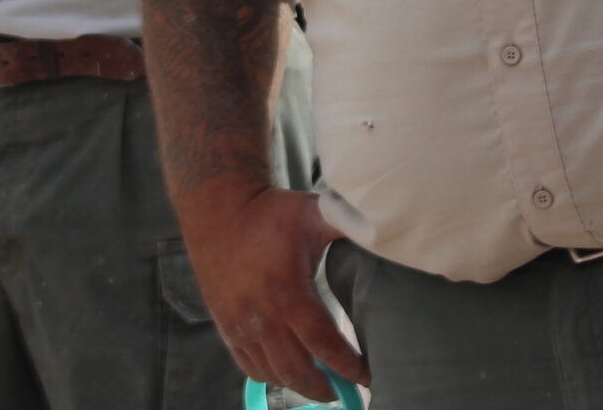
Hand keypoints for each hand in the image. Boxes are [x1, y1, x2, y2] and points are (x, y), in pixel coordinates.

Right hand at [180, 182, 363, 399]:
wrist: (218, 210)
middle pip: (296, 371)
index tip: (366, 376)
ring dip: (296, 384)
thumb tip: (383, 227)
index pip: (323, 343)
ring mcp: (241, 324)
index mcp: (289, 292)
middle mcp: (263, 316)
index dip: (347, 366)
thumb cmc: (270, 212)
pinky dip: (269, 375)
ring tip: (318, 384)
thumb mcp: (312, 212)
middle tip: (344, 392)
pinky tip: (286, 371)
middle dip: (322, 388)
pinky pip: (248, 365)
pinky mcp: (225, 325)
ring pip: (271, 372)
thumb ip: (348, 222)